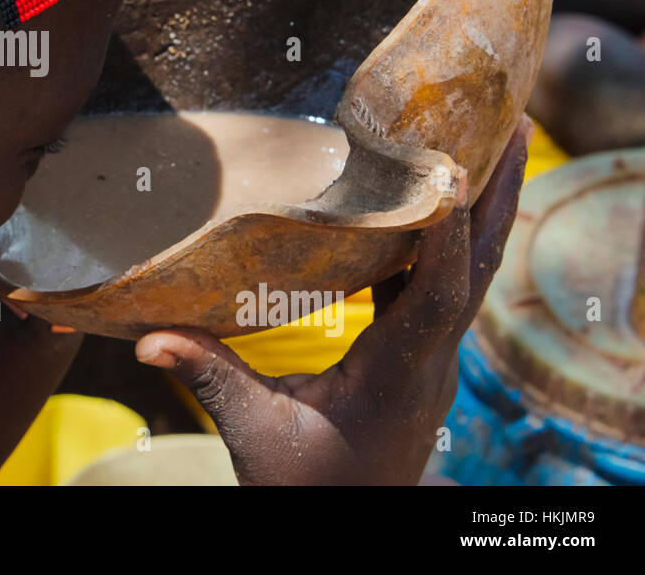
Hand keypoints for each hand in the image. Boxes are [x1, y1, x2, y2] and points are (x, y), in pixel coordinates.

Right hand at [134, 120, 531, 484]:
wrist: (350, 532)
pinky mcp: (417, 358)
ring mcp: (430, 359)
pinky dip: (445, 238)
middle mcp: (429, 361)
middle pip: (477, 268)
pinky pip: (442, 285)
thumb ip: (209, 378)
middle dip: (498, 195)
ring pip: (468, 272)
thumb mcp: (255, 435)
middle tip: (508, 122)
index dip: (447, 236)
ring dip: (481, 210)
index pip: (436, 297)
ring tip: (482, 141)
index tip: (451, 172)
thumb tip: (146, 338)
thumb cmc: (306, 490)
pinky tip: (429, 203)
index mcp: (397, 375)